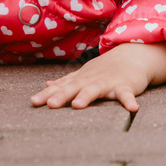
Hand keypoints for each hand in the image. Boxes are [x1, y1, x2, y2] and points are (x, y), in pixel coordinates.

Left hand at [31, 43, 165, 111]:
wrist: (132, 56)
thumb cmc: (105, 70)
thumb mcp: (84, 74)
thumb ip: (66, 81)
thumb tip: (47, 84)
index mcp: (80, 80)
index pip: (61, 87)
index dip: (47, 94)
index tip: (33, 102)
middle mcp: (91, 80)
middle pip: (74, 87)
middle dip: (62, 96)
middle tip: (50, 104)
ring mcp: (108, 82)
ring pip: (96, 89)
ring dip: (87, 96)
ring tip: (78, 105)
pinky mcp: (126, 86)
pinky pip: (127, 95)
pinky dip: (129, 101)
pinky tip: (132, 109)